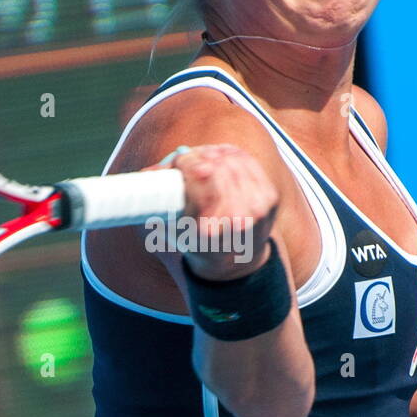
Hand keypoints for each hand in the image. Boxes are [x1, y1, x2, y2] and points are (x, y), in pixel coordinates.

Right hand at [142, 144, 277, 281]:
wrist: (235, 263)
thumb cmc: (196, 243)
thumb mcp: (171, 229)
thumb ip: (156, 201)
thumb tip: (147, 173)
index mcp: (209, 231)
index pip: (200, 179)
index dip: (187, 162)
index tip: (178, 162)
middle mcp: (237, 220)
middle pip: (217, 167)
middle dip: (198, 156)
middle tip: (187, 158)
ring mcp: (257, 208)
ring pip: (232, 160)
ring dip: (213, 152)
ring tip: (201, 156)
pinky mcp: (270, 198)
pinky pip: (248, 162)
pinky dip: (232, 154)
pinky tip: (221, 155)